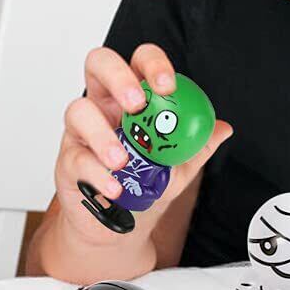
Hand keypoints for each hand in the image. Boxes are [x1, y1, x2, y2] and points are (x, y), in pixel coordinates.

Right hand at [50, 22, 230, 255]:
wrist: (119, 226)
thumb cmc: (144, 186)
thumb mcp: (179, 166)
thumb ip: (197, 145)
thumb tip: (222, 128)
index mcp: (130, 98)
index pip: (137, 62)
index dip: (151, 63)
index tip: (168, 86)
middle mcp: (102, 106)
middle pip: (98, 64)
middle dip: (118, 77)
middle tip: (136, 105)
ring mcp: (80, 132)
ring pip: (78, 110)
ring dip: (102, 135)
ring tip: (121, 161)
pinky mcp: (67, 161)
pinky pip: (76, 158)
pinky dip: (97, 173)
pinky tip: (115, 188)